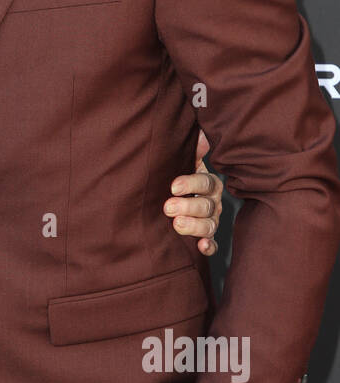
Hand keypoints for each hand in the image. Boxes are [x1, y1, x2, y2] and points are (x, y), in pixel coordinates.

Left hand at [164, 129, 223, 255]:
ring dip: (195, 226)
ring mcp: (211, 221)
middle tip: (168, 207)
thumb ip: (192, 151)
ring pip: (209, 225)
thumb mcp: (183, 163)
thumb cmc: (177, 178)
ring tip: (177, 225)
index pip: (205, 182)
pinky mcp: (206, 238)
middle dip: (188, 206)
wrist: (171, 199)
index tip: (173, 186)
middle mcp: (213, 202)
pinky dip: (208, 247)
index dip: (190, 183)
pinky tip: (201, 247)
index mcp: (208, 183)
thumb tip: (201, 135)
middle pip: (206, 205)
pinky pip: (212, 244)